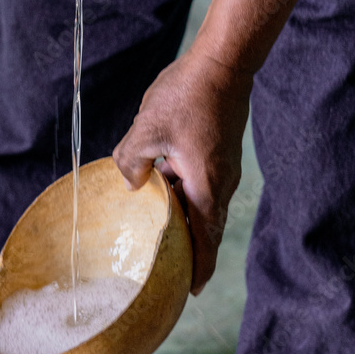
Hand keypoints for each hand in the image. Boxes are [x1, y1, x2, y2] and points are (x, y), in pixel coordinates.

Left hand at [112, 40, 250, 294]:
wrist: (223, 61)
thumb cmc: (188, 94)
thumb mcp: (147, 129)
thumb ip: (132, 162)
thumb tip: (131, 184)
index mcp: (206, 186)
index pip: (205, 241)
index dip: (198, 270)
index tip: (190, 292)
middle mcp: (221, 183)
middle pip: (205, 228)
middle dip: (187, 249)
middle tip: (165, 268)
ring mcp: (223, 167)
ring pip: (202, 203)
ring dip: (182, 216)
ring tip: (155, 227)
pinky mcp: (219, 151)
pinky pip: (202, 183)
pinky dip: (184, 193)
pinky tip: (161, 182)